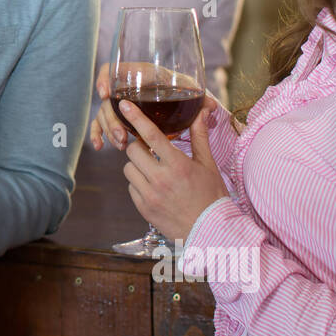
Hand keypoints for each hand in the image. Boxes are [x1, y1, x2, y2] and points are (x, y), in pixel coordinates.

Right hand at [89, 61, 224, 150]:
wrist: (179, 93)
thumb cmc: (183, 89)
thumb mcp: (191, 92)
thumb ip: (200, 100)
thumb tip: (210, 107)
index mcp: (142, 73)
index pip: (114, 69)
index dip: (105, 78)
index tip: (106, 95)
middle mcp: (127, 84)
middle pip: (109, 98)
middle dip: (112, 119)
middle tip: (122, 137)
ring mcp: (120, 101)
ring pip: (105, 113)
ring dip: (110, 129)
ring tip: (121, 144)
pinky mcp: (118, 115)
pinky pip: (101, 123)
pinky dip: (98, 133)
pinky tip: (99, 146)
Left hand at [117, 96, 229, 243]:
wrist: (209, 231)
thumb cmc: (211, 196)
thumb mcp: (208, 165)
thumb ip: (199, 137)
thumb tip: (200, 113)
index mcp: (178, 165)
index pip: (151, 135)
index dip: (135, 117)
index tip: (123, 105)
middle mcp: (161, 179)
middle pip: (132, 150)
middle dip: (138, 146)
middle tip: (150, 150)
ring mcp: (150, 195)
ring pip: (128, 168)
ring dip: (137, 165)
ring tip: (153, 169)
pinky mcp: (143, 208)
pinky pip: (131, 187)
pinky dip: (138, 183)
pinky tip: (153, 186)